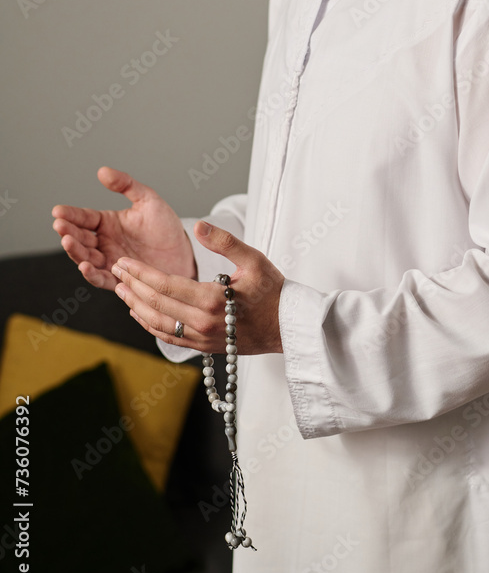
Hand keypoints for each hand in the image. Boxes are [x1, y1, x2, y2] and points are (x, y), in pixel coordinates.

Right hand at [52, 166, 195, 289]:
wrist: (185, 253)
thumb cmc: (166, 227)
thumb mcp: (148, 200)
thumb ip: (126, 185)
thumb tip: (103, 171)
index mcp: (108, 223)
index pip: (84, 218)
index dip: (70, 215)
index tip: (58, 211)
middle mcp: (105, 243)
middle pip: (80, 238)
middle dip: (68, 232)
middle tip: (60, 226)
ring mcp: (110, 261)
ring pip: (86, 258)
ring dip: (75, 251)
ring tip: (68, 242)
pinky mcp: (120, 279)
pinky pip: (102, 278)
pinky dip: (91, 274)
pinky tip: (85, 266)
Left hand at [110, 221, 283, 354]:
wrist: (288, 327)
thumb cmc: (273, 291)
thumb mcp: (254, 259)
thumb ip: (225, 241)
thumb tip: (198, 226)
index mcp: (213, 300)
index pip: (166, 285)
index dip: (142, 272)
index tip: (124, 261)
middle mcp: (204, 322)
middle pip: (157, 304)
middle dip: (133, 285)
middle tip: (116, 270)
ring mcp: (203, 337)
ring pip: (158, 323)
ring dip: (136, 306)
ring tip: (121, 290)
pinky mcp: (204, 346)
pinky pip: (169, 337)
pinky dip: (150, 325)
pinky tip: (140, 313)